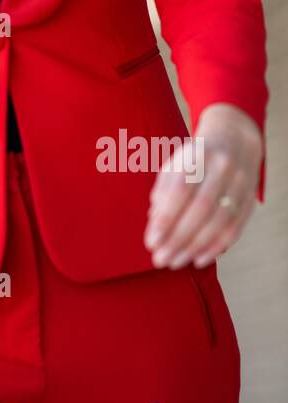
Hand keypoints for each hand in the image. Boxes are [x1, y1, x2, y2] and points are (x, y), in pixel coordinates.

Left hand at [143, 103, 262, 268]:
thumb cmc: (195, 159)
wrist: (234, 141)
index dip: (166, 219)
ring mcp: (240, 183)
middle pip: (200, 209)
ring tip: (175, 262)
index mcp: (197, 156)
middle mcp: (221, 168)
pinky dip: (217, 247)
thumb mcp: (174, 166)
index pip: (180, 190)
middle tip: (160, 259)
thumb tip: (154, 223)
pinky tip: (199, 259)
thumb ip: (163, 192)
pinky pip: (236, 227)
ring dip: (195, 247)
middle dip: (178, 238)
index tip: (151, 242)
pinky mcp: (250, 199)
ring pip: (219, 221)